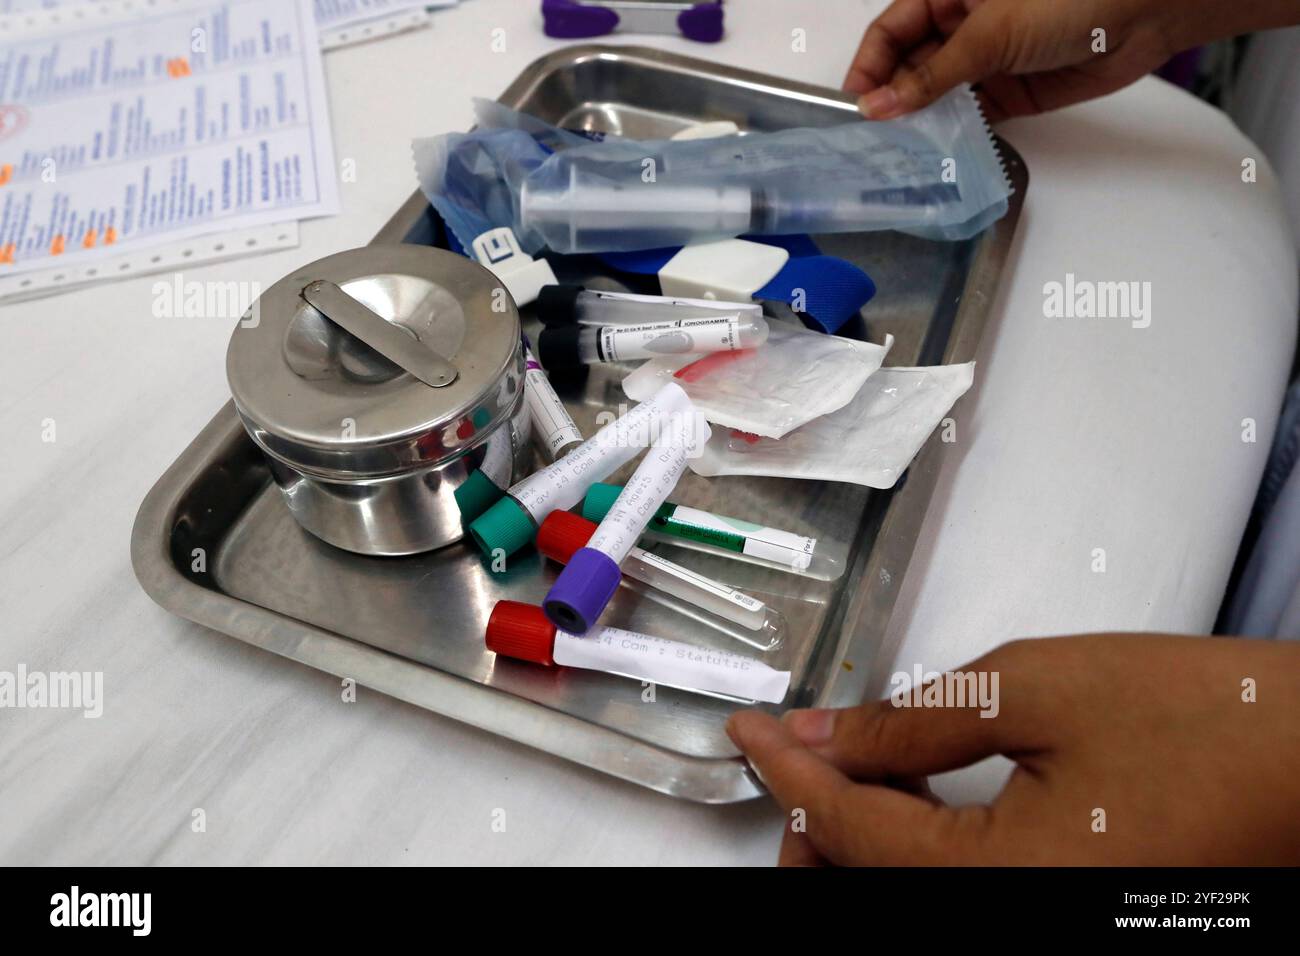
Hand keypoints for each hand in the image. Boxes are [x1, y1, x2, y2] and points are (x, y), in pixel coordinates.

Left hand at [727, 634, 1299, 864]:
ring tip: (860, 757)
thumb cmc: (1218, 727)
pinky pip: (959, 890)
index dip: (782, 767)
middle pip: (861, 886)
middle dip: (810, 822)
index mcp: (995, 883)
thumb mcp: (1038, 689)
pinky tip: (920, 786)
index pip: (840, 827)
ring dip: (860, 836)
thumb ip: (912, 718)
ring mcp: (1043, 921)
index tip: (749, 728)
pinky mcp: (1065, 909)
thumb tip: (827, 734)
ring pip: (905, 893)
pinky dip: (917, 845)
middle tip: (797, 749)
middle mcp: (1013, 921)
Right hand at [844, 0, 1299, 121]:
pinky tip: (939, 152)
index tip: (855, 103)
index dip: (870, 64)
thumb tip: (878, 106)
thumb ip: (931, 75)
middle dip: (892, 97)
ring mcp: (988, 59)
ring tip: (901, 151)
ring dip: (921, 120)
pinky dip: (955, 133)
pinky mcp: (1012, 92)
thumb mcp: (989, 33)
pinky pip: (972, 115)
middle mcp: (963, 24)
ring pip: (938, 94)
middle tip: (875, 136)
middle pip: (910, 65)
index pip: (892, 29)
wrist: (1146, 10)